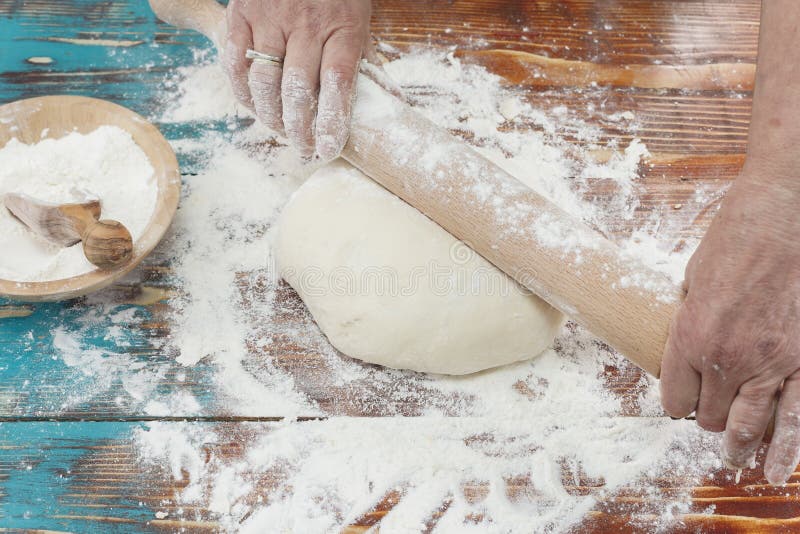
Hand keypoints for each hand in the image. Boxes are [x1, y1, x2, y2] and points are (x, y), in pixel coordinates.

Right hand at [224, 0, 371, 160]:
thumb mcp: (359, 24)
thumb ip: (369, 65)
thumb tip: (395, 106)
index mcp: (343, 27)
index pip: (337, 83)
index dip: (332, 121)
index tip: (329, 148)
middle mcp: (306, 23)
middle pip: (298, 89)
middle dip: (299, 129)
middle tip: (303, 149)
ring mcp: (270, 18)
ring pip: (264, 82)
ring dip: (270, 116)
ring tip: (281, 130)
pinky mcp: (241, 14)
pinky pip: (235, 62)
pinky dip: (242, 91)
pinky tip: (254, 105)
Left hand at [660, 165, 799, 484]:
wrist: (786, 217)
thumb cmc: (733, 239)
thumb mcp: (691, 280)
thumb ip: (689, 322)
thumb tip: (686, 350)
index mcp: (690, 337)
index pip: (674, 396)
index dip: (676, 402)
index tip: (680, 402)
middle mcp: (728, 359)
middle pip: (711, 415)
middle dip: (707, 417)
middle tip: (708, 414)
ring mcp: (771, 364)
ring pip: (752, 424)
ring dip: (741, 446)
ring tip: (736, 461)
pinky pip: (799, 417)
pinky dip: (789, 449)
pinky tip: (778, 471)